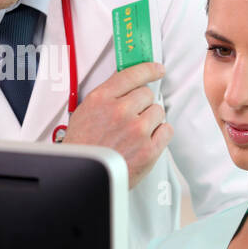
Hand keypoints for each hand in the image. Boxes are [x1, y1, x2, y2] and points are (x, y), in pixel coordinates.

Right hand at [61, 62, 171, 188]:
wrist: (81, 179)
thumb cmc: (82, 148)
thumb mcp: (85, 112)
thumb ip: (107, 96)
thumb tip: (127, 85)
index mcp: (101, 99)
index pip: (132, 75)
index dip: (148, 69)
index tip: (156, 69)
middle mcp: (120, 112)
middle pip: (147, 94)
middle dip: (142, 104)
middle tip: (133, 117)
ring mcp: (136, 131)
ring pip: (158, 112)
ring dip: (151, 120)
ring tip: (135, 133)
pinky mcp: (149, 149)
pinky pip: (166, 130)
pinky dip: (159, 135)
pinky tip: (145, 141)